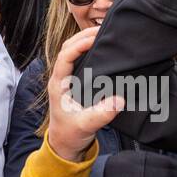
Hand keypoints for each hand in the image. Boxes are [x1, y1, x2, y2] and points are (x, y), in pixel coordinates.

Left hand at [45, 27, 123, 161]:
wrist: (64, 146)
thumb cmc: (70, 135)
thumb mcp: (85, 126)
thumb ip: (101, 114)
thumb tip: (119, 100)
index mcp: (58, 84)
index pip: (64, 57)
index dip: (78, 45)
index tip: (94, 38)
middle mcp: (60, 78)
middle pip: (67, 48)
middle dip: (83, 37)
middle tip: (103, 30)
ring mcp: (66, 79)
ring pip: (71, 52)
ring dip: (84, 41)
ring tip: (103, 34)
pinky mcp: (74, 83)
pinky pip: (78, 60)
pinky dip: (88, 50)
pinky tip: (101, 49)